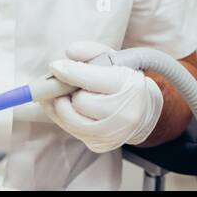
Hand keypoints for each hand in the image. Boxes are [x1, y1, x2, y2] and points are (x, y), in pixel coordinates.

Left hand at [40, 41, 162, 152]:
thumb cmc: (123, 82)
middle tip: (72, 84)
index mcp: (131, 87)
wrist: (142, 111)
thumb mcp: (113, 60)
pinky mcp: (99, 144)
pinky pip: (71, 130)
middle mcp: (124, 115)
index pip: (94, 80)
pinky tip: (67, 106)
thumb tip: (70, 52)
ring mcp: (112, 133)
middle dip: (71, 91)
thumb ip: (92, 52)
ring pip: (71, 119)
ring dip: (63, 105)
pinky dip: (64, 117)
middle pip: (80, 102)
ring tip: (66, 95)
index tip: (54, 66)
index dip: (71, 72)